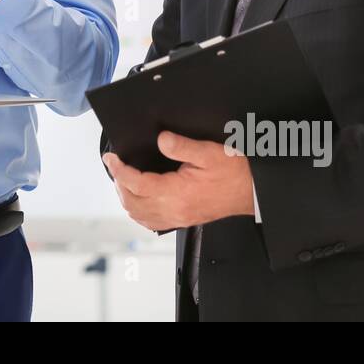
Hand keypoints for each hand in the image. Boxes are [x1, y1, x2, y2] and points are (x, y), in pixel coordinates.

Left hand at [102, 131, 254, 231]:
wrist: (252, 191)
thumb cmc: (234, 172)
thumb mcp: (209, 152)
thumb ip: (182, 146)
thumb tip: (161, 140)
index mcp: (177, 192)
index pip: (137, 184)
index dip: (119, 170)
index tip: (111, 158)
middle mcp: (174, 209)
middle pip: (132, 202)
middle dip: (119, 183)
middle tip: (116, 166)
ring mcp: (178, 218)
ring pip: (139, 215)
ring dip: (127, 198)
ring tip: (124, 179)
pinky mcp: (183, 220)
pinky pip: (151, 223)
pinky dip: (139, 211)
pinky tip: (140, 198)